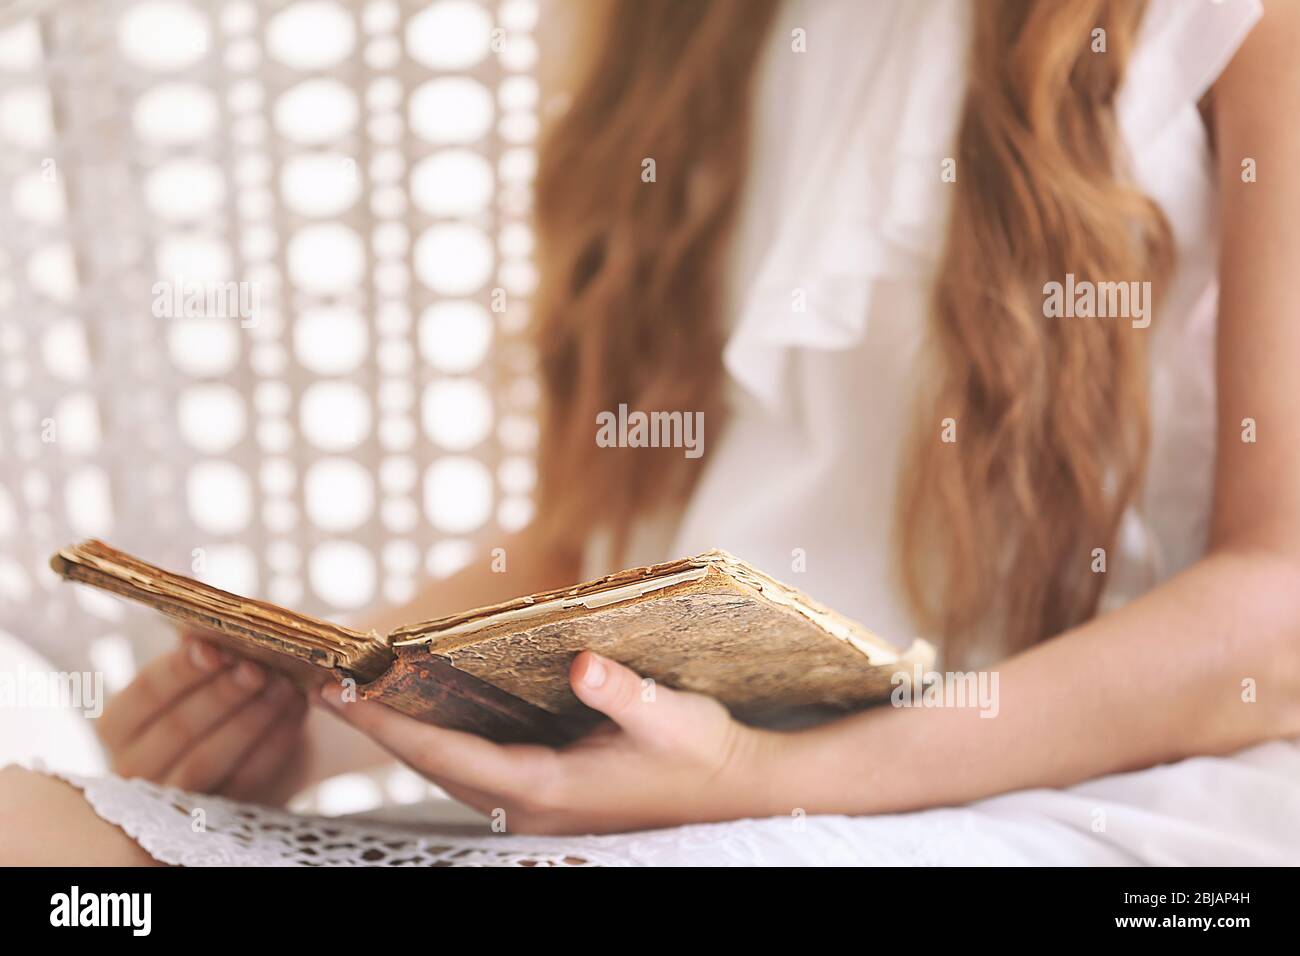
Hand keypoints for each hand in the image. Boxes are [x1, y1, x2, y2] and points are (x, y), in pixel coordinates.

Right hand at [97, 631, 309, 803]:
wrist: (265, 733)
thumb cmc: (225, 686)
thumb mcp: (212, 664)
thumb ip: (203, 638)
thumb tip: (198, 599)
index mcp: (121, 723)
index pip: (145, 693)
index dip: (181, 669)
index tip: (215, 647)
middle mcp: (136, 766)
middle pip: (179, 729)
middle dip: (223, 694)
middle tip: (259, 668)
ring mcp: (176, 798)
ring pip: (209, 760)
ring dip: (251, 720)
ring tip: (285, 687)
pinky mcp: (222, 812)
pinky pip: (247, 782)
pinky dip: (275, 745)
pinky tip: (296, 713)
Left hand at [317, 651, 782, 833]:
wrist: (737, 791)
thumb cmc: (705, 753)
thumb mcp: (674, 716)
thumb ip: (627, 693)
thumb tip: (586, 662)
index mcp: (549, 787)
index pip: (446, 757)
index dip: (388, 725)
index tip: (338, 691)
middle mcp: (532, 806)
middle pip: (432, 768)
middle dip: (379, 728)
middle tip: (325, 682)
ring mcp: (538, 809)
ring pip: (450, 774)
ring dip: (405, 737)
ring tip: (362, 693)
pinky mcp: (549, 800)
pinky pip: (475, 773)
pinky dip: (440, 744)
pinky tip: (429, 714)